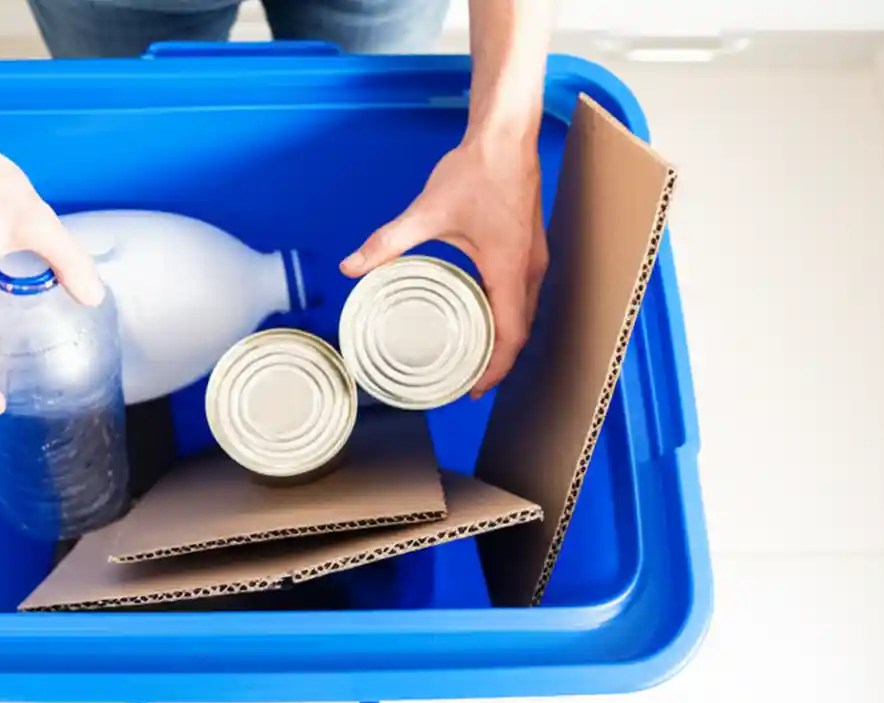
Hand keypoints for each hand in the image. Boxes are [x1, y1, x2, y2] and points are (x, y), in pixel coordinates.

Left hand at [340, 134, 546, 397]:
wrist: (506, 134)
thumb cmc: (476, 171)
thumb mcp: (427, 211)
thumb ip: (388, 241)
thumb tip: (350, 267)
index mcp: (509, 268)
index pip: (511, 336)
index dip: (494, 369)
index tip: (472, 388)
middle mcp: (529, 268)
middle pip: (520, 331)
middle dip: (496, 362)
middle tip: (465, 380)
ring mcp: (533, 257)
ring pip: (524, 312)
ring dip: (503, 339)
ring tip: (473, 357)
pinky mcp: (529, 246)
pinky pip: (522, 294)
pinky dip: (507, 314)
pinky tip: (482, 316)